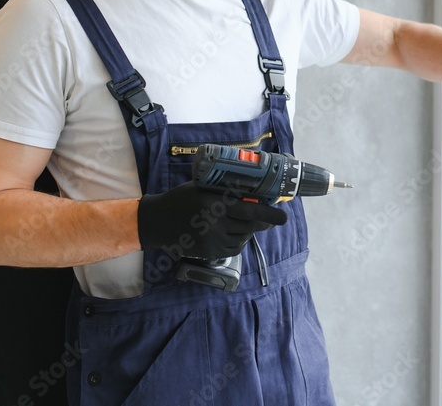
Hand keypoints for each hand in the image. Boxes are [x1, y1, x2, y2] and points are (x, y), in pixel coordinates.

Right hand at [137, 181, 287, 258]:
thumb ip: (226, 191)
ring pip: (243, 238)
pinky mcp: (209, 253)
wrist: (157, 221)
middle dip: (263, 222)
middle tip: (272, 218)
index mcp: (214, 205)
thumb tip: (255, 191)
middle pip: (250, 227)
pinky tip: (234, 232)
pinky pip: (234, 249)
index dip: (270, 215)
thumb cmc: (182, 198)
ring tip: (245, 222)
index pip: (250, 212)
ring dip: (250, 230)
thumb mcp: (203, 187)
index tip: (284, 217)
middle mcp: (214, 225)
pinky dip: (239, 241)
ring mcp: (211, 242)